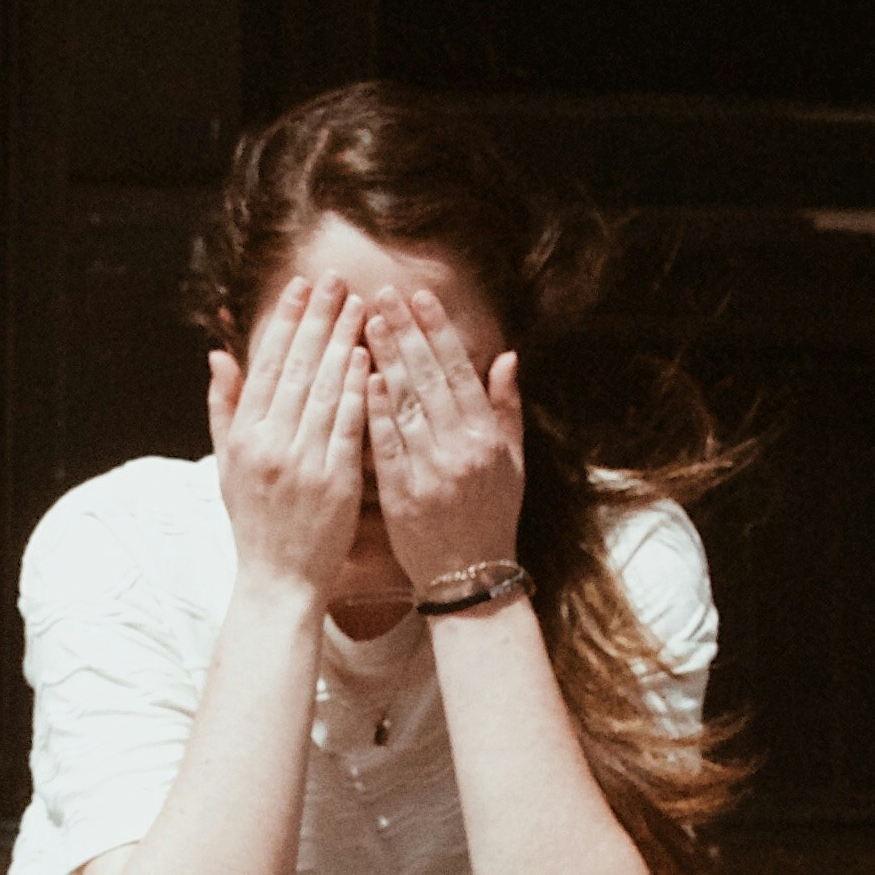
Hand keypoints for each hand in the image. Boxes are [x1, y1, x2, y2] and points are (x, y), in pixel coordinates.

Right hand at [209, 273, 367, 599]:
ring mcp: (303, 462)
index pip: (267, 365)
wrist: (278, 579)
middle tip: (337, 280)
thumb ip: (223, 407)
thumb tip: (219, 355)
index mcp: (243, 436)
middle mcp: (270, 444)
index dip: (285, 322)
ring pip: (325, 389)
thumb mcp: (226, 465)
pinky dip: (357, 389)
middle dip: (318, 318)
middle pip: (298, 368)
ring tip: (361, 305)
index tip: (301, 287)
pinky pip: (347, 425)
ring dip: (343, 341)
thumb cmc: (253, 521)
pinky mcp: (335, 481)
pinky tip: (368, 357)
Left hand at [361, 280, 524, 588]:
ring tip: (364, 322)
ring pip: (404, 404)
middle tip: (381, 295)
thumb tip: (507, 355)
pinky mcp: (402, 493)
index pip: (459, 371)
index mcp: (487, 437)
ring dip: (384, 359)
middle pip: (428, 379)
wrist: (470, 579)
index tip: (420, 297)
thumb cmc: (492, 516)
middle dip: (405, 332)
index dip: (438, 331)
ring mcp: (430, 471)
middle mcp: (460, 448)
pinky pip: (386, 444)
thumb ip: (507, 407)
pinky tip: (361, 377)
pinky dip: (374, 409)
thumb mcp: (513, 462)